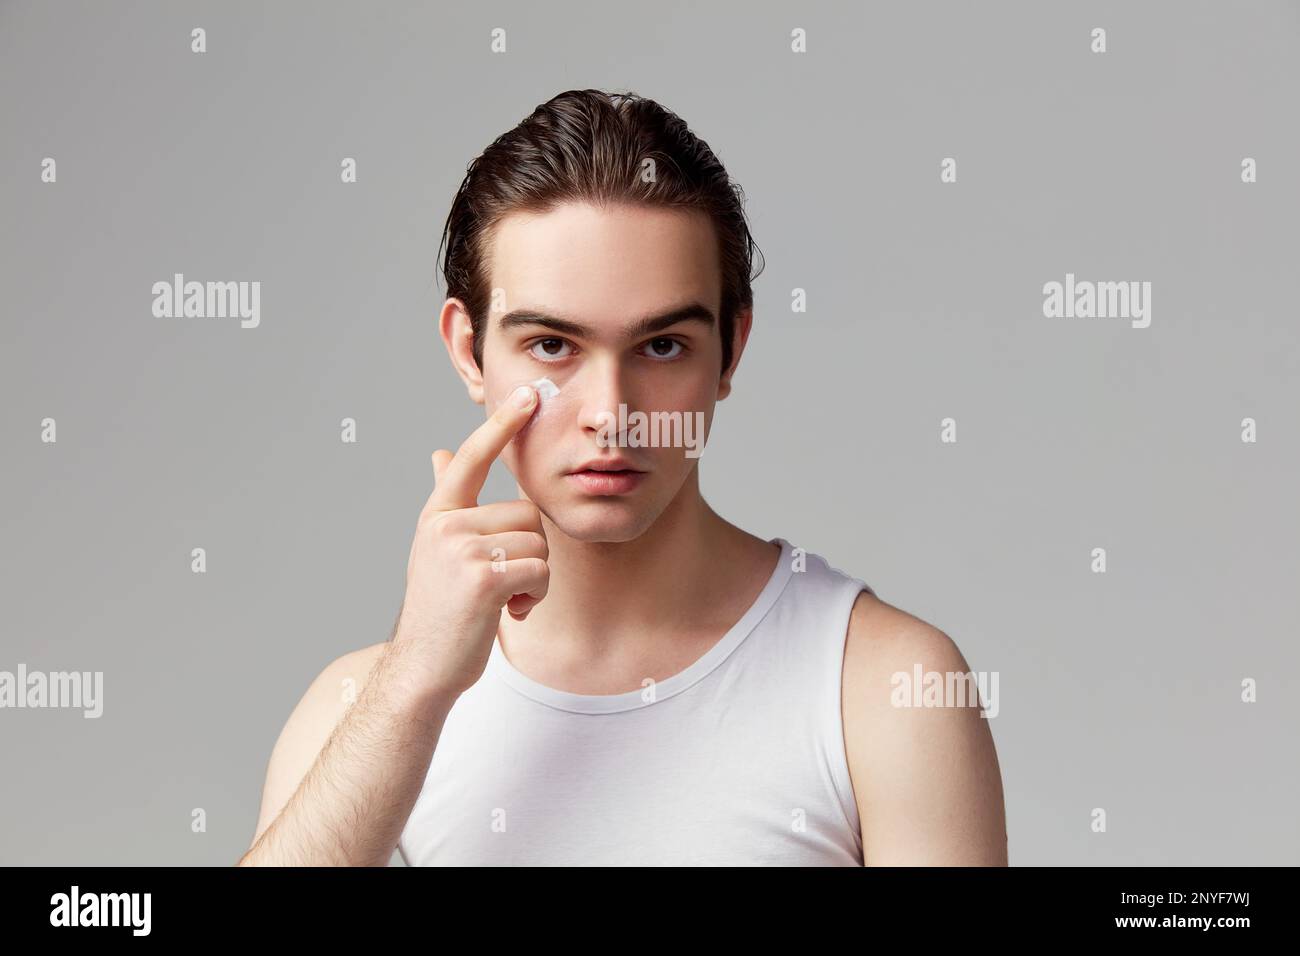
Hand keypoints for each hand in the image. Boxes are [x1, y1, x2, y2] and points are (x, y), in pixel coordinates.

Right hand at [390, 384, 549, 697]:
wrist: (423, 668)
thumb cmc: (441, 611)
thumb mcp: (437, 550)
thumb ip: (446, 501)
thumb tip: (439, 454)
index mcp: (438, 515)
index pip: (471, 458)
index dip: (500, 425)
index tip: (525, 395)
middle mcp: (445, 525)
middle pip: (527, 513)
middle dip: (530, 552)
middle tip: (502, 584)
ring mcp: (461, 549)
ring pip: (538, 544)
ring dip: (534, 579)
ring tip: (502, 600)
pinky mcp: (482, 576)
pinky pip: (539, 570)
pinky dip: (534, 597)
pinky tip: (507, 613)